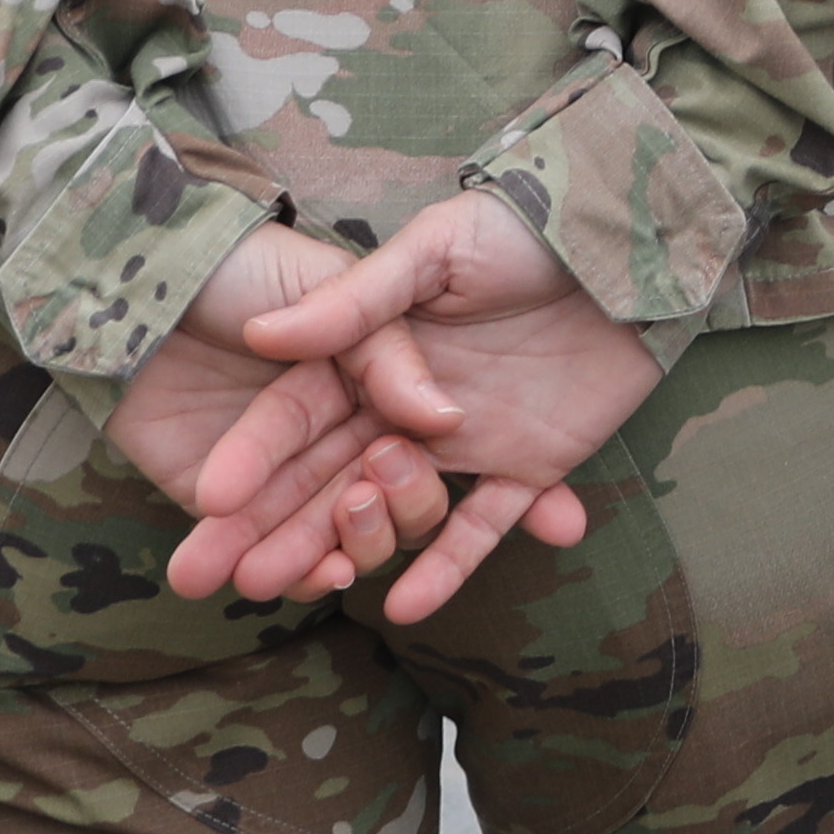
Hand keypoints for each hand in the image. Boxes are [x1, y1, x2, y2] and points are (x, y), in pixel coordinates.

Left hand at [110, 220, 444, 607]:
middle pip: (376, 506)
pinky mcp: (227, 506)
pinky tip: (269, 580)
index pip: (411, 453)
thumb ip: (386, 351)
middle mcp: (338, 437)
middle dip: (370, 523)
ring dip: (315, 558)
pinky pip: (265, 551)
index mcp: (375, 387)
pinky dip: (279, 575)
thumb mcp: (330, 284)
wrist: (144, 285)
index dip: (410, 474)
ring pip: (326, 539)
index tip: (387, 466)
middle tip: (351, 505)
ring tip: (295, 558)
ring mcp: (283, 475)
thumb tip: (448, 419)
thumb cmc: (243, 268)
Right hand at [215, 191, 662, 626]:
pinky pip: (481, 526)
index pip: (295, 418)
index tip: (206, 502)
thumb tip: (262, 333)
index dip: (250, 459)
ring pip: (391, 511)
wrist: (627, 241)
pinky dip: (449, 566)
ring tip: (314, 581)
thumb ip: (358, 301)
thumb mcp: (434, 250)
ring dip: (348, 547)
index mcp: (371, 356)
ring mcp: (465, 443)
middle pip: (325, 479)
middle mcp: (406, 409)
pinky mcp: (528, 465)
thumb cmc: (521, 228)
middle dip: (269, 530)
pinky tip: (404, 606)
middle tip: (208, 579)